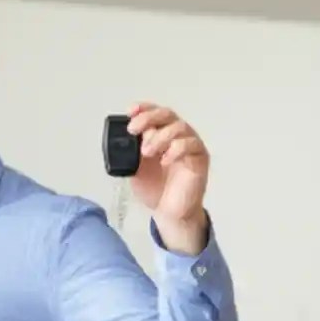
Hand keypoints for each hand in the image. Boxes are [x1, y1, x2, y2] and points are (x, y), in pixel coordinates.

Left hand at [126, 102, 209, 253]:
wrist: (168, 213)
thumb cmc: (155, 189)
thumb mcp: (134, 168)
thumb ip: (130, 153)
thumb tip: (119, 141)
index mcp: (161, 134)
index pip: (155, 113)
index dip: (144, 108)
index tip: (130, 111)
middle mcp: (177, 136)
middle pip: (167, 114)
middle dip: (149, 118)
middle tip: (134, 130)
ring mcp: (190, 145)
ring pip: (180, 127)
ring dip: (160, 136)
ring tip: (146, 152)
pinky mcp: (199, 158)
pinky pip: (191, 145)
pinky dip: (175, 149)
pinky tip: (164, 160)